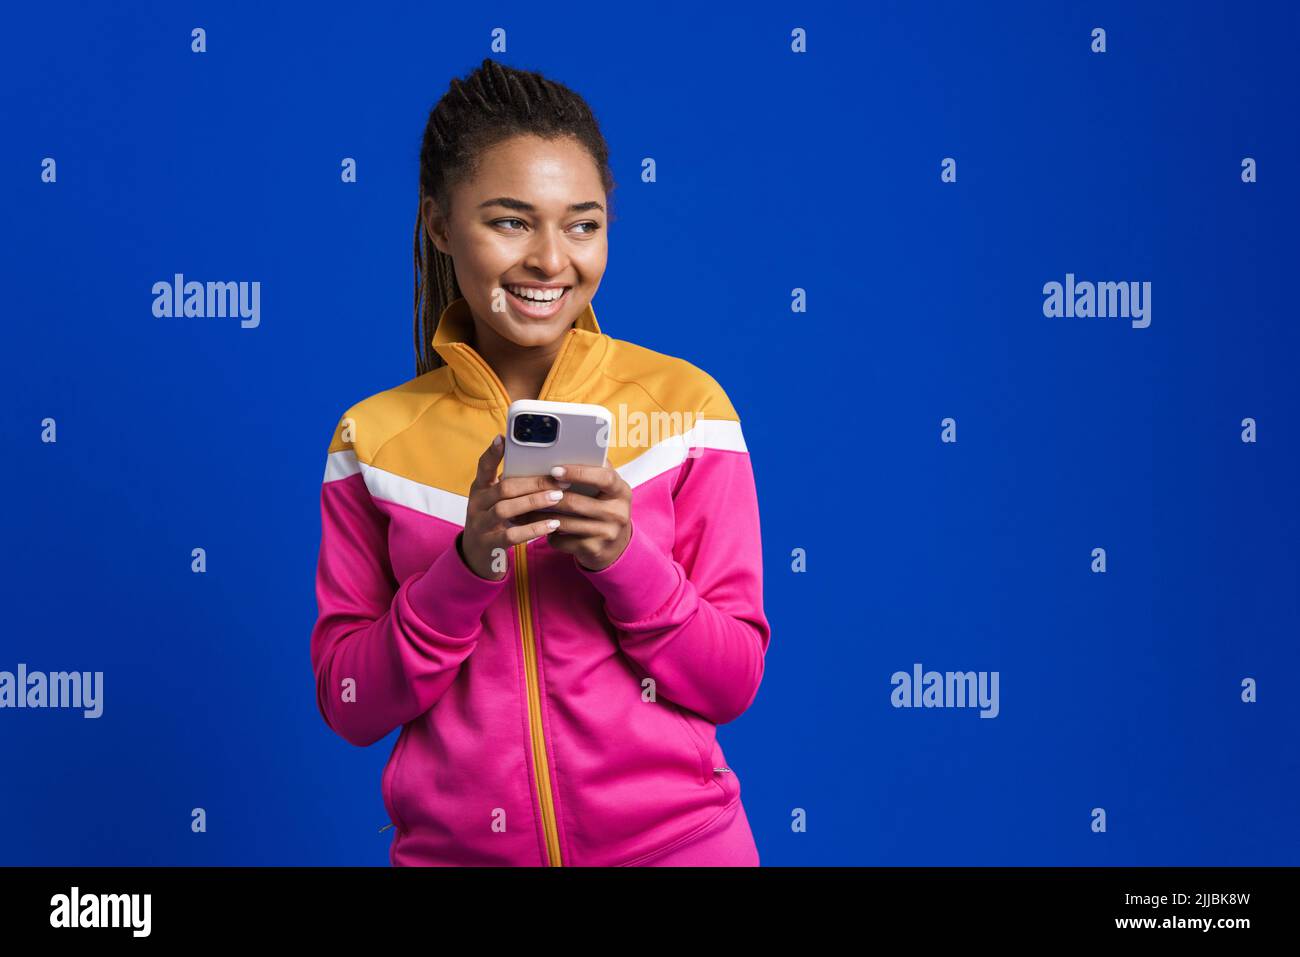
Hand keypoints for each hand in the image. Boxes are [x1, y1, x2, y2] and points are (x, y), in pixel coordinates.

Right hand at [458, 435, 569, 580]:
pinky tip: (552, 524)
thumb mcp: (496, 501)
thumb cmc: (495, 521)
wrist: (477, 557)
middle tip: (558, 479)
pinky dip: (534, 529)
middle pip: (503, 488)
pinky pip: (512, 535)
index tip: (502, 438)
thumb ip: (512, 486)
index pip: (483, 466)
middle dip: (533, 482)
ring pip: (505, 509)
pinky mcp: (489, 544)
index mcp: (479, 489)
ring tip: (558, 497)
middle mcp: (477, 504)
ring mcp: (481, 525)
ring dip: (534, 502)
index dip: (492, 453)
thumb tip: (545, 468)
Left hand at [511, 464, 631, 571]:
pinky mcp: (594, 550)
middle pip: (577, 502)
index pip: (604, 477)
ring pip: (565, 522)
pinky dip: (548, 533)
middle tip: (527, 490)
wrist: (615, 547)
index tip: (554, 470)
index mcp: (622, 491)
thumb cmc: (604, 509)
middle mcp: (619, 513)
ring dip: (541, 515)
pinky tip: (539, 527)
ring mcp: (607, 534)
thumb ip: (594, 471)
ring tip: (524, 508)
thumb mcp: (607, 491)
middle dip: (549, 496)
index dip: (579, 472)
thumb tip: (565, 449)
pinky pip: (563, 540)